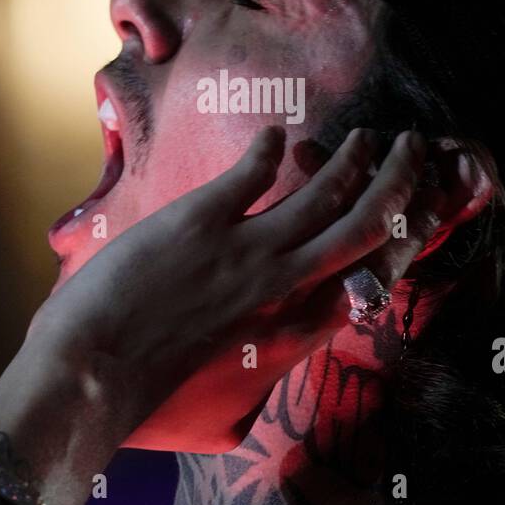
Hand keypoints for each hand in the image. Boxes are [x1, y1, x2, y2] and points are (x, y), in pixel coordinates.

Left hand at [30, 125, 472, 452]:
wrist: (92, 370)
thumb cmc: (147, 371)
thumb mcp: (219, 348)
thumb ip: (249, 316)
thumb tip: (256, 299)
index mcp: (285, 317)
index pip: (361, 275)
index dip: (394, 238)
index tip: (408, 211)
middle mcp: (279, 282)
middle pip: (362, 227)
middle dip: (396, 184)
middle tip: (411, 149)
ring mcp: (245, 249)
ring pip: (322, 195)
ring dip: (351, 160)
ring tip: (366, 135)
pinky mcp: (202, 220)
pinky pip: (253, 175)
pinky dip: (270, 149)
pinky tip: (277, 133)